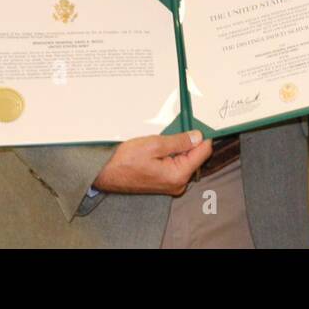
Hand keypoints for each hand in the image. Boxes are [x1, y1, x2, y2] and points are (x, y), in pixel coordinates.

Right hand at [92, 131, 212, 195]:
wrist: (106, 174)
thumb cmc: (125, 161)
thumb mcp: (154, 144)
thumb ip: (179, 141)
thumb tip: (198, 136)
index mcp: (178, 175)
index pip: (203, 152)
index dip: (202, 136)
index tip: (199, 123)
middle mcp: (178, 184)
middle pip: (195, 157)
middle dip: (189, 141)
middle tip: (176, 129)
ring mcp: (172, 185)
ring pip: (186, 160)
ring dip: (179, 147)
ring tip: (164, 138)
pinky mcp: (165, 182)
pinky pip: (176, 165)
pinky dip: (173, 154)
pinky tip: (162, 147)